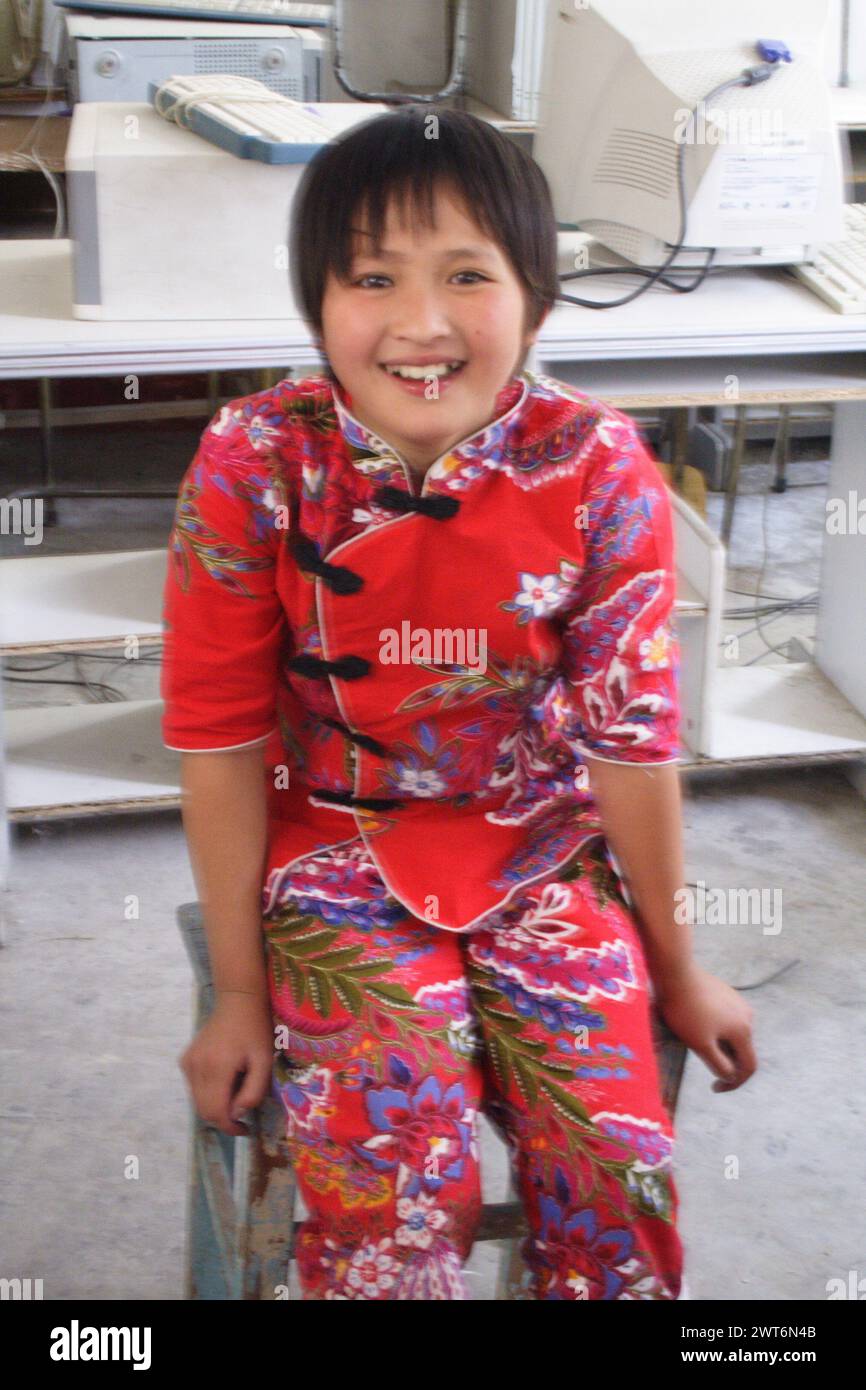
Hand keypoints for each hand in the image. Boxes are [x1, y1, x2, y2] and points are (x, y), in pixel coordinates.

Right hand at [179, 991, 275, 1135]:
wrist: (237, 1002)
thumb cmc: (255, 1031)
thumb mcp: (263, 1061)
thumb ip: (252, 1091)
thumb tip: (237, 1113)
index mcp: (217, 1068)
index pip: (215, 1112)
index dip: (230, 1127)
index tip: (245, 1128)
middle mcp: (196, 1067)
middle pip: (204, 1111)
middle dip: (223, 1119)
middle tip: (242, 1112)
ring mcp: (188, 1063)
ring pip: (197, 1101)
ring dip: (215, 1106)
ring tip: (235, 1089)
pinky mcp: (185, 1060)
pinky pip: (194, 1087)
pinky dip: (207, 1093)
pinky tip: (224, 1078)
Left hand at [653, 961, 756, 1091]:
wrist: (676, 972)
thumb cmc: (686, 1011)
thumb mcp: (701, 1045)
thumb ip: (719, 1065)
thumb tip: (730, 1076)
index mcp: (744, 1031)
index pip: (749, 1066)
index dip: (735, 1083)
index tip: (714, 1088)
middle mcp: (747, 1015)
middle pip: (741, 1049)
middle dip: (726, 1061)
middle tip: (704, 1063)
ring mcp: (738, 1001)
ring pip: (733, 1032)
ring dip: (720, 1044)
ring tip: (697, 1043)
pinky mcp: (726, 992)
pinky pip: (726, 1018)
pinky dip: (717, 1029)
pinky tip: (697, 1024)